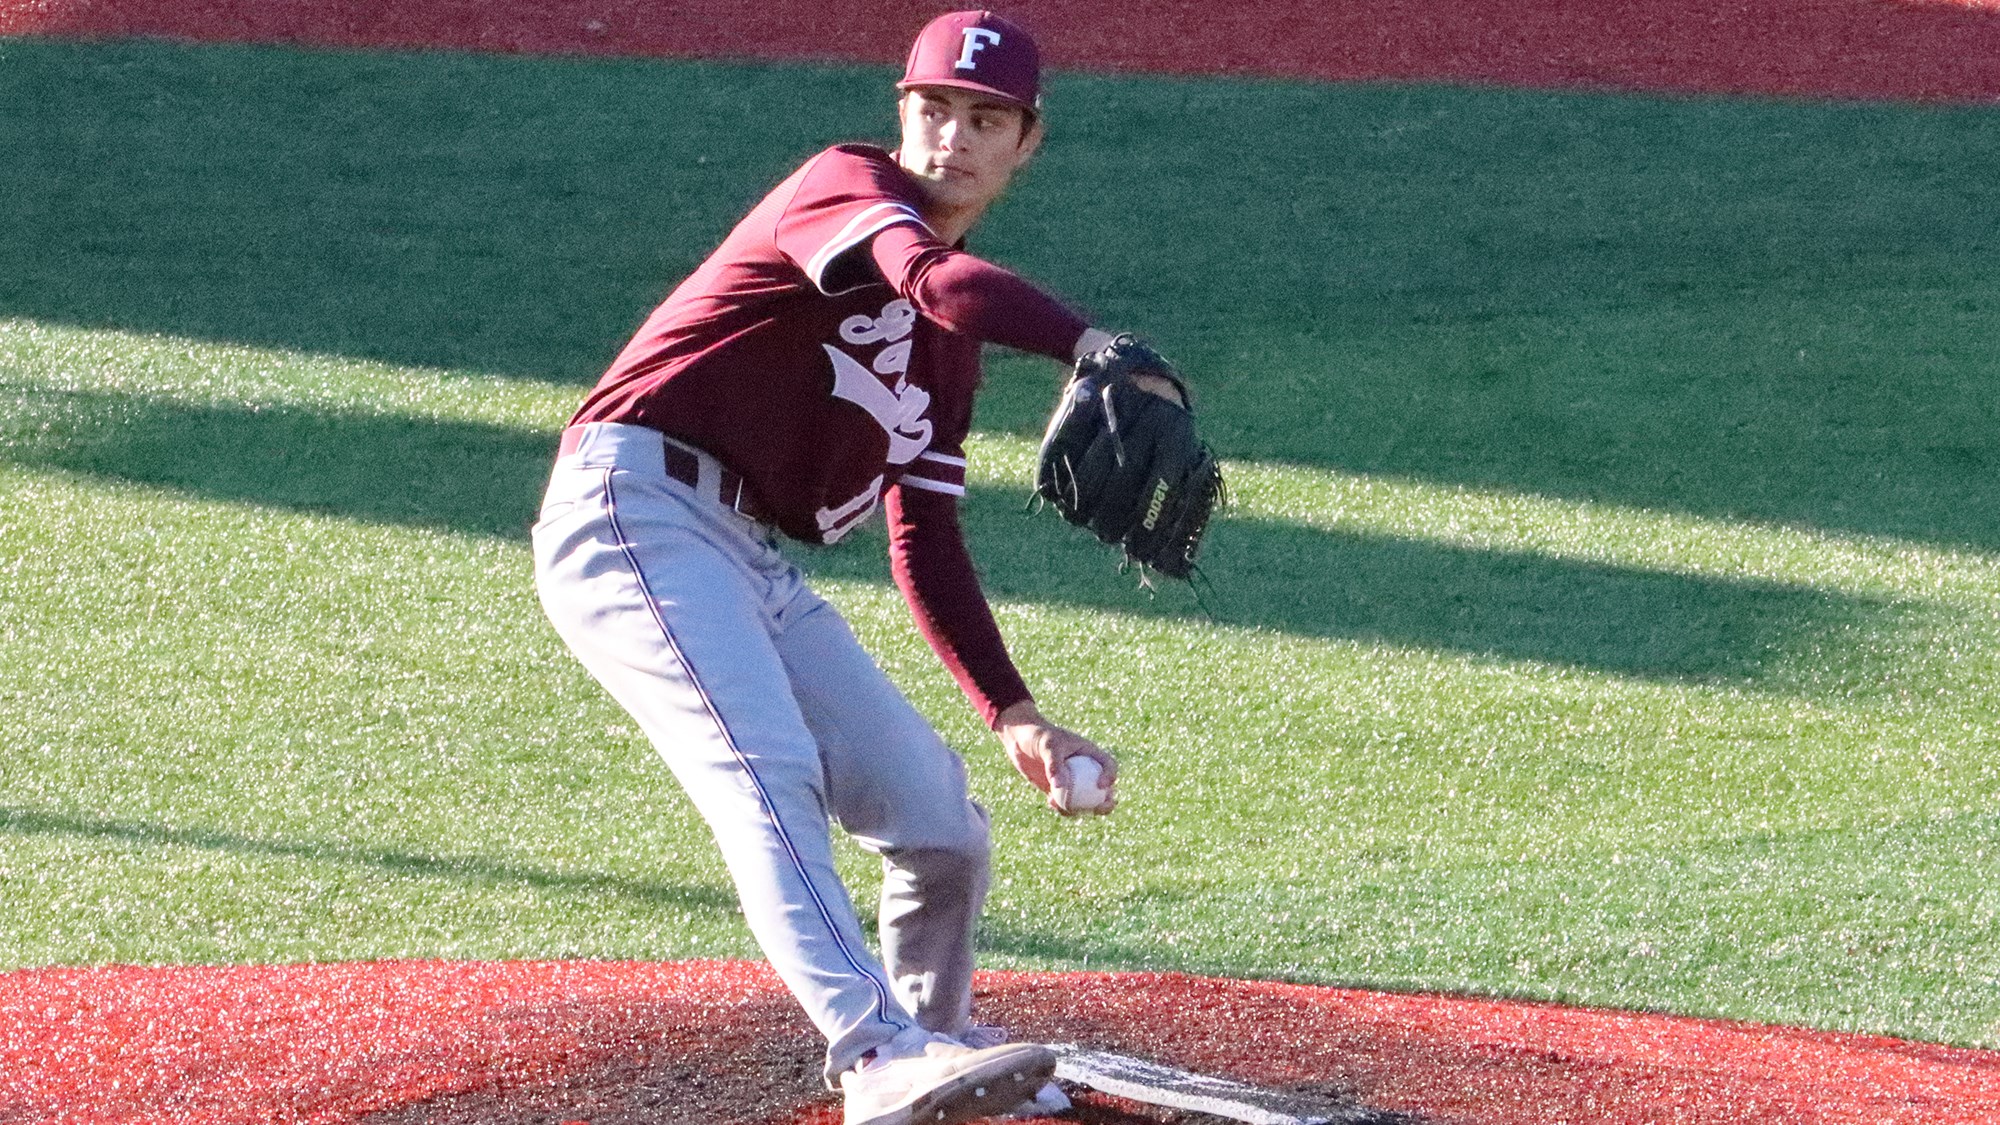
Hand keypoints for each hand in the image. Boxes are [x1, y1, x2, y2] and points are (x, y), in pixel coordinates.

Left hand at [996, 700, 1117, 815]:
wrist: (1018, 739)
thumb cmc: (1037, 735)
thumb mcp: (1047, 745)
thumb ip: (1055, 765)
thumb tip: (1061, 787)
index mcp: (1088, 753)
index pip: (1108, 765)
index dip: (1110, 776)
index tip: (1101, 785)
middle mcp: (1084, 769)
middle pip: (1103, 789)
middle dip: (1106, 802)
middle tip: (1099, 809)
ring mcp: (1072, 781)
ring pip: (1085, 801)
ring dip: (1082, 810)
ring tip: (1070, 811)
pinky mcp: (1058, 790)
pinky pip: (1066, 804)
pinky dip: (1062, 808)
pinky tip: (1050, 803)